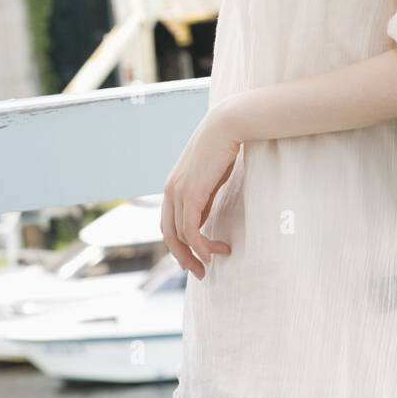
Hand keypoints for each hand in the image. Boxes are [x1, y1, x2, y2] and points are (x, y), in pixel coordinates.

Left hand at [160, 102, 241, 279]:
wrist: (227, 125)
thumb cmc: (224, 147)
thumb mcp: (211, 178)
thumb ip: (204, 198)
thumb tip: (204, 219)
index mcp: (173, 186)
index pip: (169, 223)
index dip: (180, 244)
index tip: (196, 257)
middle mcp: (170, 191)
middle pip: (169, 234)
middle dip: (183, 257)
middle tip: (200, 272)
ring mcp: (178, 192)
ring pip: (179, 236)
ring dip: (196, 254)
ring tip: (212, 263)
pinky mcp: (190, 194)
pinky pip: (191, 230)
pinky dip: (201, 245)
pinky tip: (216, 251)